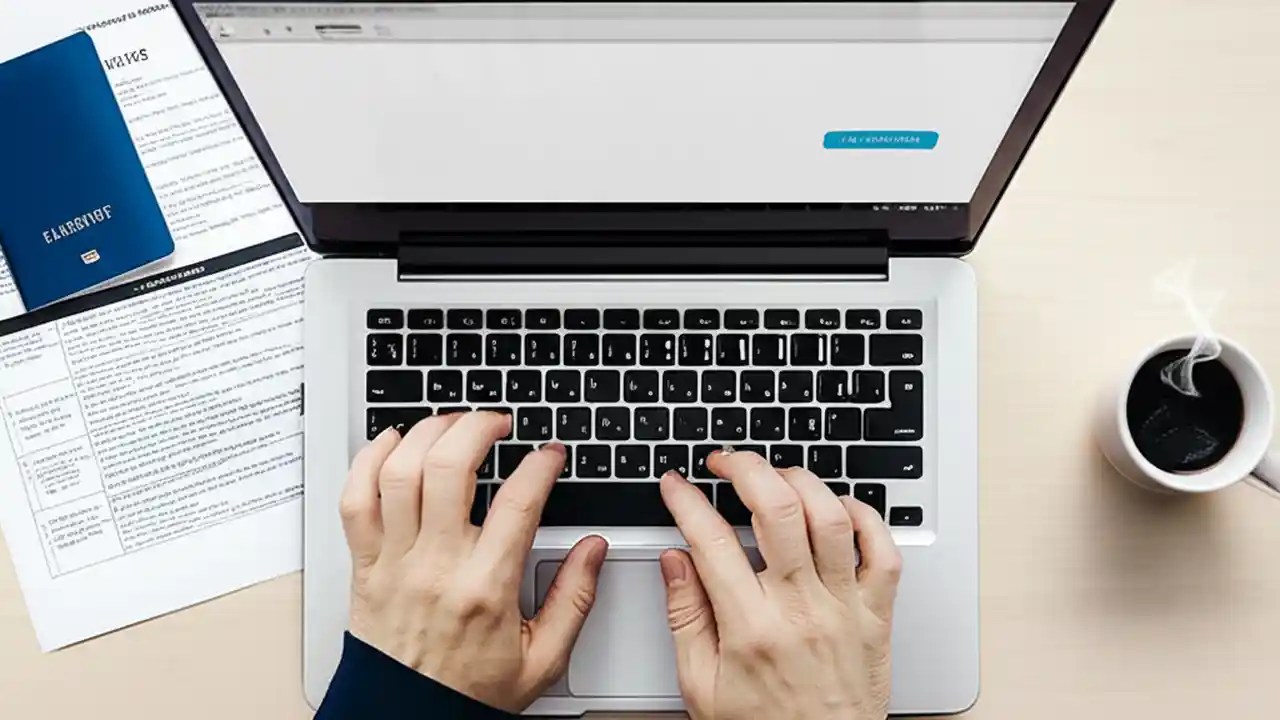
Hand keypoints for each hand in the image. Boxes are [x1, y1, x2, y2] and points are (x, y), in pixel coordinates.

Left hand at [340, 412, 607, 712]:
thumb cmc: (469, 694)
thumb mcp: (543, 659)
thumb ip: (574, 599)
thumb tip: (593, 549)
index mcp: (485, 589)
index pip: (517, 503)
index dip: (540, 465)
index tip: (550, 454)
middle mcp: (436, 567)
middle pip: (448, 469)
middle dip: (477, 428)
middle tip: (496, 423)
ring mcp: (393, 562)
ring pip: (399, 473)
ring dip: (426, 433)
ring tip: (450, 424)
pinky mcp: (363, 565)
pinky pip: (353, 499)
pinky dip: (368, 461)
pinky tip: (390, 443)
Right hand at [659, 452, 901, 719]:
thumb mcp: (701, 686)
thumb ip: (685, 617)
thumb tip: (675, 561)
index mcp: (751, 628)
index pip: (710, 541)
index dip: (686, 501)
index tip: (676, 484)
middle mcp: (802, 610)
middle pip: (777, 510)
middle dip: (745, 468)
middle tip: (725, 462)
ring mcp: (845, 609)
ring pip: (831, 517)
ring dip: (800, 482)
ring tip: (776, 477)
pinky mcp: (878, 615)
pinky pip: (884, 550)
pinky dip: (865, 516)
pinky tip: (838, 506)